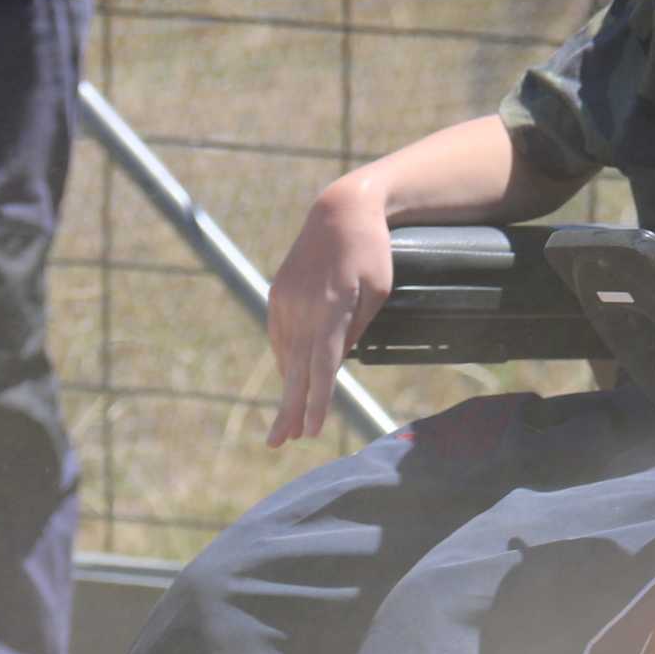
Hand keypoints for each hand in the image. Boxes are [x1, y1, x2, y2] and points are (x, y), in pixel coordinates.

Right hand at [264, 180, 394, 447]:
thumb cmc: (371, 252)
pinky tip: (291, 380)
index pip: (322, 364)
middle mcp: (302, 305)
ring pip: (286, 353)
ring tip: (286, 426)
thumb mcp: (377, 292)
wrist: (340, 209)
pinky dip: (287, 359)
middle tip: (278, 443)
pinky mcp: (277, 293)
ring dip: (288, 388)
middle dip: (289, 408)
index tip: (309, 430)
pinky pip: (280, 336)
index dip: (316, 400)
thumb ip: (354, 330)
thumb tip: (333, 364)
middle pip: (295, 368)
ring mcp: (284, 299)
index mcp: (331, 306)